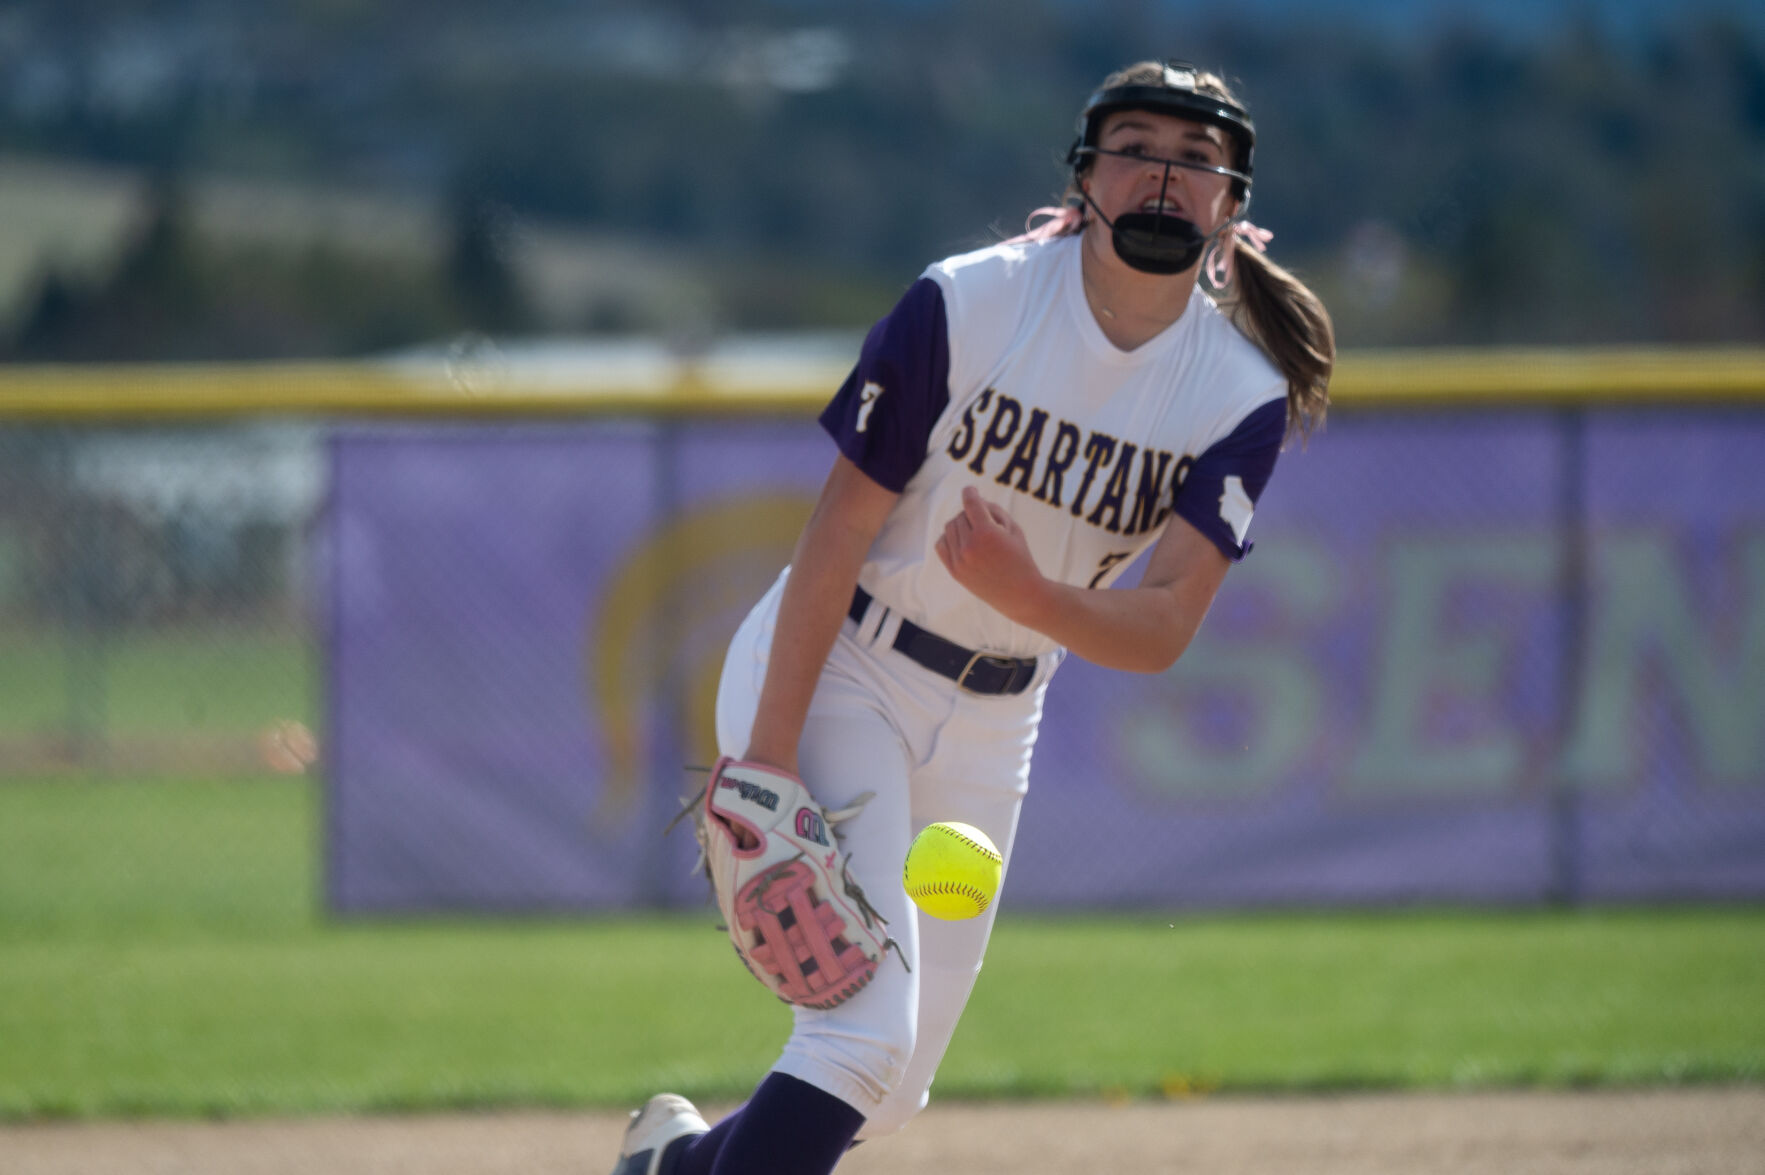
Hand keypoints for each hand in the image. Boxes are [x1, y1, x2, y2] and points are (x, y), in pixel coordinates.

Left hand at [935, 486, 1044, 619]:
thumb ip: (994, 511)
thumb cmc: (1020, 558)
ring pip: (949, 528)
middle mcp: (970, 546)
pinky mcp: (954, 571)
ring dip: (961, 525)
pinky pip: (941, 544)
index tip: (970, 489)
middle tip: (986, 523)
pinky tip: (962, 540)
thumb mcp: (1014, 529)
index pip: (971, 503)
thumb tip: (974, 500)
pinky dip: (948, 538)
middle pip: (960, 516)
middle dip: (971, 515)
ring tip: (978, 533)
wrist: (1020, 595)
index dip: (970, 492)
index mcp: (987, 533)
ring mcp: (960, 560)